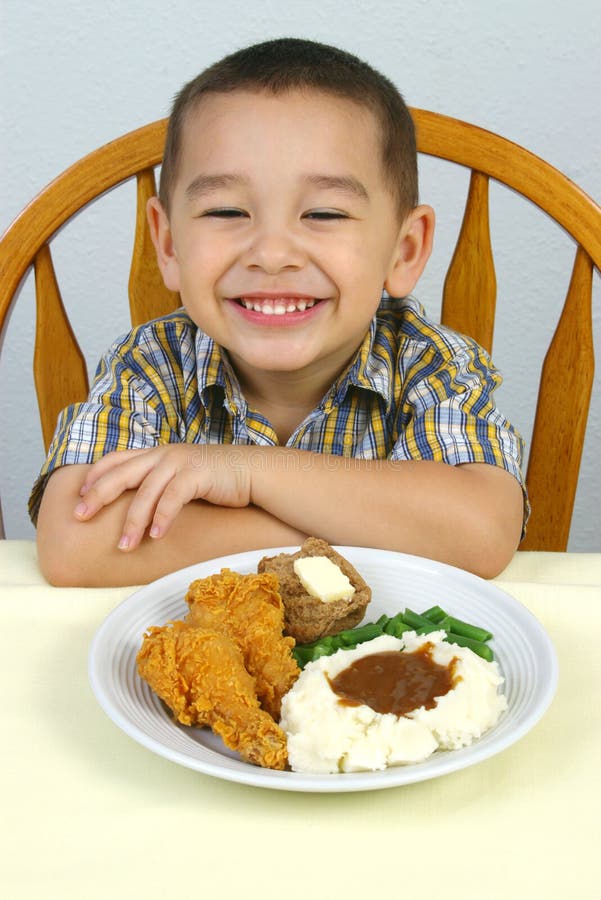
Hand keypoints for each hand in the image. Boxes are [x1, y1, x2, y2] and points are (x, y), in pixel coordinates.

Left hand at [74, 445, 251, 549]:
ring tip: (124, 545)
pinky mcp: (197, 475)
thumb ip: (159, 484)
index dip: (95, 476)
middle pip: (122, 473)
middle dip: (99, 495)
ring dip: (133, 521)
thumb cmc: (215, 480)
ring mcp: (180, 462)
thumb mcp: (181, 477)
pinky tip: (156, 536)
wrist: (252, 472)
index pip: (116, 460)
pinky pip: (173, 498)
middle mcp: (164, 455)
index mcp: (157, 454)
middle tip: (81, 516)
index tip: (79, 497)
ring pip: (146, 491)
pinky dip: (162, 518)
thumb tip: (135, 507)